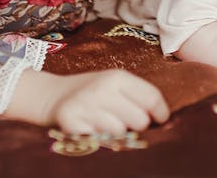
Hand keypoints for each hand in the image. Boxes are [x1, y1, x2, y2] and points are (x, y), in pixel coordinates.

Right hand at [34, 69, 169, 134]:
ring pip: (121, 132)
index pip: (151, 98)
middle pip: (140, 120)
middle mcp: (102, 89)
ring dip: (116, 132)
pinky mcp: (71, 122)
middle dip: (138, 125)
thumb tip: (164, 118)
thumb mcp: (114, 84)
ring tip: (105, 123)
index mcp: (117, 77)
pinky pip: (99, 139)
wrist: (53, 96)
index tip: (160, 120)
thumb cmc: (92, 92)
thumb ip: (137, 96)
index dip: (161, 113)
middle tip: (126, 121)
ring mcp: (86, 105)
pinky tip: (91, 128)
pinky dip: (98, 138)